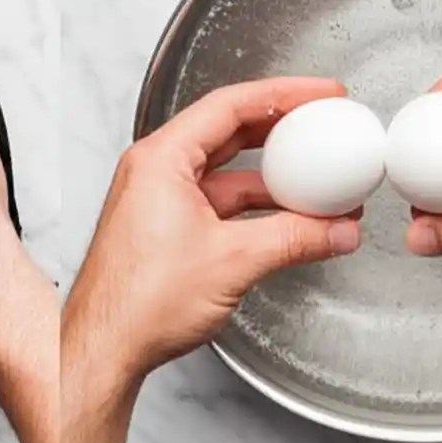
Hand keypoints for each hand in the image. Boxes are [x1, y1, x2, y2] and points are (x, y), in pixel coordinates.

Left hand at [69, 78, 361, 378]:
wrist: (104, 349)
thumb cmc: (138, 303)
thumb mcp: (233, 261)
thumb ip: (294, 238)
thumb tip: (337, 229)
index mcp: (161, 160)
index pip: (230, 105)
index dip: (282, 94)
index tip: (320, 94)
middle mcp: (155, 172)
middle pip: (228, 131)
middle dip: (282, 129)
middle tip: (323, 124)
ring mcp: (158, 200)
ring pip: (226, 173)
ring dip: (274, 177)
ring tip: (319, 182)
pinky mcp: (165, 229)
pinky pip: (219, 203)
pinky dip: (255, 208)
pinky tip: (289, 220)